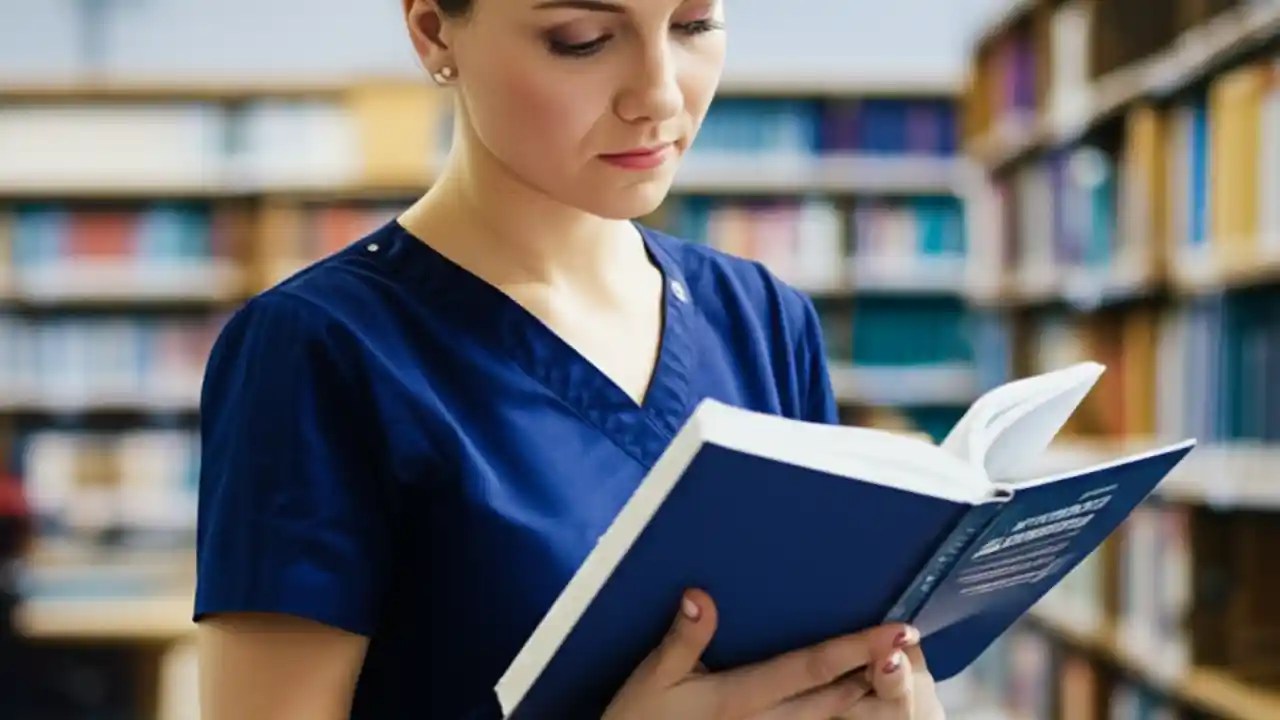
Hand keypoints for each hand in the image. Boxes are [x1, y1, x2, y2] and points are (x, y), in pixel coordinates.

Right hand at [602, 589, 927, 719]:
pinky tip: (855, 703)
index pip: (809, 668)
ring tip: (902, 672)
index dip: (855, 648)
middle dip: (877, 672)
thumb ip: (681, 640)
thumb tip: (701, 596)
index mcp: (740, 698)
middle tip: (917, 646)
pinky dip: (837, 718)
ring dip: (867, 699)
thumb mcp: (651, 678)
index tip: (897, 630)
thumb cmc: (637, 719)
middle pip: (835, 699)